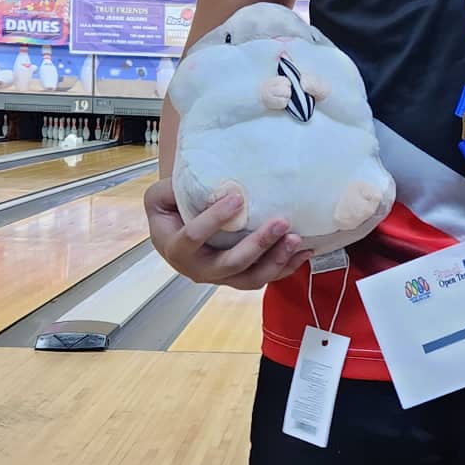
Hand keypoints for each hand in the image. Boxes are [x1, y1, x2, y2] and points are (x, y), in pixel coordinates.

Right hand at [145, 177, 310, 290]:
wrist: (174, 234)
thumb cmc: (169, 212)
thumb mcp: (160, 198)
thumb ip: (173, 190)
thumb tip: (208, 185)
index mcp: (176, 249)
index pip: (194, 237)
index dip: (215, 219)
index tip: (237, 198)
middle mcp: (199, 270)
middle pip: (232, 264)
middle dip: (259, 244)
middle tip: (281, 222)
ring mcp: (221, 277)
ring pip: (252, 278)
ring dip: (277, 260)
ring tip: (296, 239)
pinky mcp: (239, 278)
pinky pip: (265, 278)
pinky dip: (286, 267)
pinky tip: (304, 251)